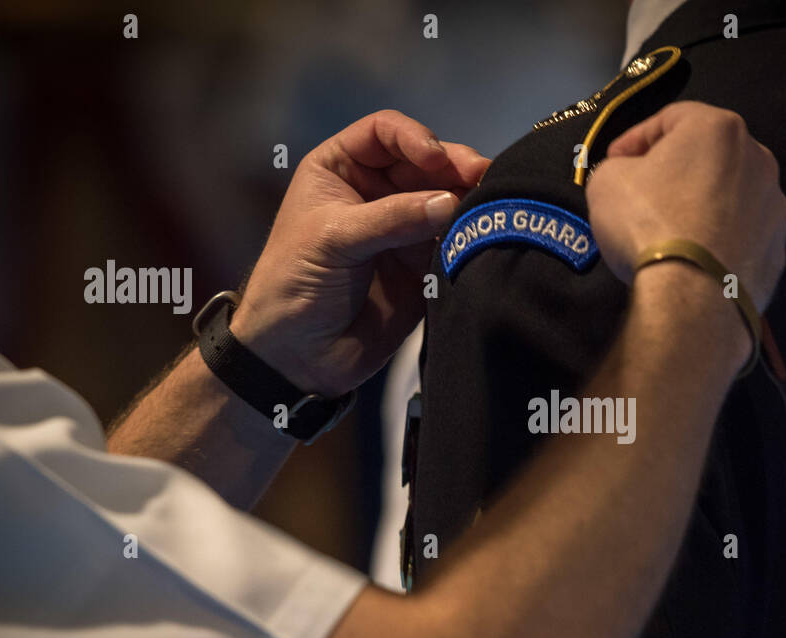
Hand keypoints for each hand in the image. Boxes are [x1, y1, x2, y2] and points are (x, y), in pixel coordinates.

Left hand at [230, 110, 489, 396]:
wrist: (297, 355)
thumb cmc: (293, 284)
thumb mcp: (334, 240)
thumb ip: (392, 218)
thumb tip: (449, 201)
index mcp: (342, 169)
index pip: (385, 133)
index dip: (414, 138)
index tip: (434, 159)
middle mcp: (377, 192)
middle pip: (426, 164)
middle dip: (454, 167)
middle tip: (484, 176)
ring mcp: (404, 228)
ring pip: (447, 199)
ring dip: (470, 199)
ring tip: (493, 203)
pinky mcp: (425, 265)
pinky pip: (455, 241)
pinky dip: (471, 236)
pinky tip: (483, 235)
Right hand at [586, 101, 785, 311]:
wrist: (693, 298)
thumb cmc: (649, 224)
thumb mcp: (606, 181)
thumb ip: (618, 166)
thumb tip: (628, 175)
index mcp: (718, 128)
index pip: (670, 119)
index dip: (635, 138)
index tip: (614, 161)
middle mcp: (758, 159)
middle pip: (708, 156)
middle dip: (676, 170)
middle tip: (644, 193)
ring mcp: (774, 206)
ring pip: (731, 195)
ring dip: (703, 205)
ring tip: (673, 231)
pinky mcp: (777, 250)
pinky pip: (742, 235)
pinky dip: (720, 240)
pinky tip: (696, 259)